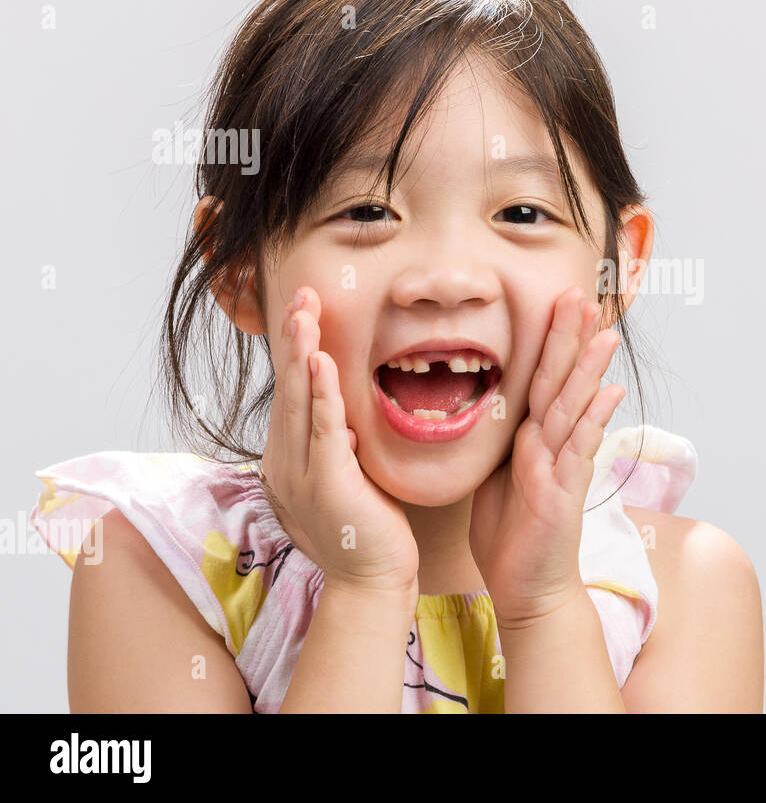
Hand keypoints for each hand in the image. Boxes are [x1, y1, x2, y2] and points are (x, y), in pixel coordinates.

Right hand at [260, 286, 419, 595]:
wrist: (371, 580)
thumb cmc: (365, 528)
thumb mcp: (347, 474)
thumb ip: (340, 441)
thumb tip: (345, 408)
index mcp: (288, 458)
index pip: (289, 392)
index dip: (295, 349)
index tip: (304, 309)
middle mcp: (284, 461)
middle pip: (287, 387)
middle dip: (294, 338)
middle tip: (301, 294)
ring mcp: (300, 473)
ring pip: (298, 400)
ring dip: (302, 351)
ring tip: (304, 312)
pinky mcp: (327, 483)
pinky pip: (323, 429)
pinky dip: (320, 394)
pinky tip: (320, 363)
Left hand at [469, 286, 625, 628]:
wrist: (527, 588)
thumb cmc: (511, 537)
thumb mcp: (493, 478)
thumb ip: (501, 444)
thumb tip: (498, 413)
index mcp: (531, 438)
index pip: (540, 379)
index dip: (549, 341)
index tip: (557, 301)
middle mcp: (551, 445)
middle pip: (560, 382)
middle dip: (572, 339)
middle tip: (584, 295)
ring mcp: (562, 466)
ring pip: (573, 407)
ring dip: (588, 369)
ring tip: (605, 332)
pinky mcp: (565, 492)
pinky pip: (580, 449)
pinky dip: (593, 421)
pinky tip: (609, 394)